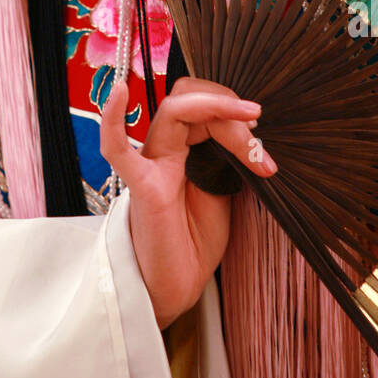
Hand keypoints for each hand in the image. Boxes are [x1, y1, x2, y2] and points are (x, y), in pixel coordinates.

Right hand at [100, 76, 277, 329]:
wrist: (180, 284)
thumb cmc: (196, 238)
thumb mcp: (225, 189)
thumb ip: (230, 158)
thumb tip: (254, 133)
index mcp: (185, 147)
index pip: (206, 108)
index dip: (237, 116)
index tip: (264, 146)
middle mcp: (165, 148)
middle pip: (192, 101)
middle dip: (230, 110)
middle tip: (259, 142)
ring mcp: (151, 164)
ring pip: (174, 112)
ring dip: (216, 109)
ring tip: (249, 123)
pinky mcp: (142, 188)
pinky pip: (118, 151)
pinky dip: (113, 121)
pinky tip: (119, 93)